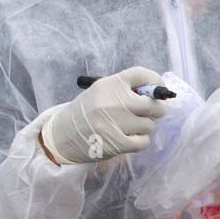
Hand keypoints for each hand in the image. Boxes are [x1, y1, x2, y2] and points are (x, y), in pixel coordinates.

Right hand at [40, 66, 167, 164]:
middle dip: (154, 109)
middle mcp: (112, 102)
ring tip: (126, 127)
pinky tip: (126, 137)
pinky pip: (144, 141)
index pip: (141, 75)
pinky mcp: (117, 143)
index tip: (158, 88)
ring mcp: (115, 123)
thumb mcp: (100, 92)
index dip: (155, 82)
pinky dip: (138, 141)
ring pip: (149, 125)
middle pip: (152, 104)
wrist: (61, 135)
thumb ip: (125, 90)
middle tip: (147, 112)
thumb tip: (158, 93)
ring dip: (142, 127)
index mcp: (108, 85)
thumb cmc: (86, 112)